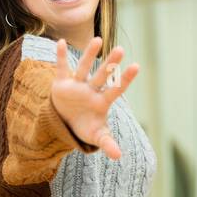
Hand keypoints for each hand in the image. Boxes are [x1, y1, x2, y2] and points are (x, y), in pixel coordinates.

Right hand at [51, 37, 138, 159]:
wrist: (65, 123)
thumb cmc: (85, 126)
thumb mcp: (96, 136)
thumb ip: (107, 143)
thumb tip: (118, 157)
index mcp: (102, 101)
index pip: (116, 89)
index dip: (125, 79)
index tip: (136, 66)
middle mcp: (91, 90)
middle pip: (102, 75)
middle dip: (110, 63)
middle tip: (121, 49)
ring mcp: (77, 85)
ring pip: (83, 67)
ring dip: (89, 54)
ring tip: (98, 40)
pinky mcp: (62, 83)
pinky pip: (61, 68)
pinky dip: (59, 56)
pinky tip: (60, 42)